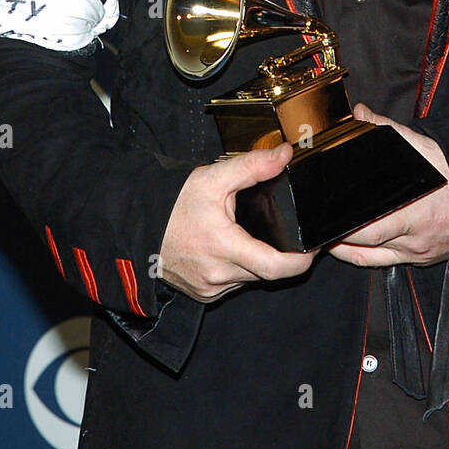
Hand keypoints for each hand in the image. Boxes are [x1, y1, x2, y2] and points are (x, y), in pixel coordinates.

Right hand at [158, 142, 315, 301]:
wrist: (137, 225)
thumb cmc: (172, 204)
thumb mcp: (214, 178)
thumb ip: (253, 166)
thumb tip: (284, 155)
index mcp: (224, 246)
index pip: (274, 267)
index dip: (300, 262)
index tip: (311, 249)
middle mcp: (218, 274)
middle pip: (264, 271)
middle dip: (276, 254)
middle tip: (277, 232)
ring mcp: (210, 288)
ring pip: (249, 279)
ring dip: (254, 262)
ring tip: (246, 236)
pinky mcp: (202, 294)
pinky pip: (232, 285)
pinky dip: (237, 269)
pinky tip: (228, 249)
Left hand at [327, 104, 448, 267]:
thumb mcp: (424, 148)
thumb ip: (387, 131)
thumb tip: (361, 114)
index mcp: (411, 215)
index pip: (364, 229)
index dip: (338, 225)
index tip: (319, 214)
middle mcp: (413, 240)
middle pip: (363, 246)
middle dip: (336, 237)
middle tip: (317, 223)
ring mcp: (418, 253)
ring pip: (372, 259)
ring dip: (346, 249)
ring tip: (326, 235)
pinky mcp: (424, 258)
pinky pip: (388, 262)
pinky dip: (368, 254)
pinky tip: (353, 243)